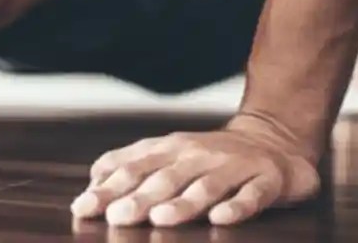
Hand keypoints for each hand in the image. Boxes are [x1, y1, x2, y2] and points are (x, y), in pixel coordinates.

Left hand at [70, 121, 319, 226]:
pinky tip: (220, 218)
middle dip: (138, 198)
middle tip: (115, 216)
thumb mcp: (169, 153)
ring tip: (159, 218)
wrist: (274, 140)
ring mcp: (233, 166)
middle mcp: (198, 155)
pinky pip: (250, 195)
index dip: (107, 188)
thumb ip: (133, 165)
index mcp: (170, 149)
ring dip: (182, 203)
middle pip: (164, 178)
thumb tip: (92, 182)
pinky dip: (236, 207)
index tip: (82, 207)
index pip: (133, 167)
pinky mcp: (266, 180)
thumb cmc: (210, 156)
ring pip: (205, 186)